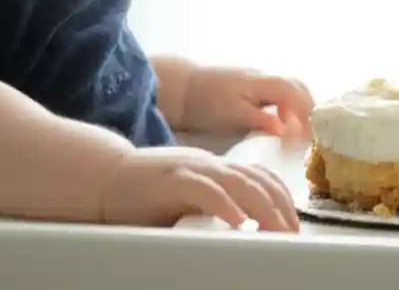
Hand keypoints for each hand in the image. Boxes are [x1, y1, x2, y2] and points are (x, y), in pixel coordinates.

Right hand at [100, 146, 298, 230]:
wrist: (104, 177)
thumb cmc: (146, 193)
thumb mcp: (188, 196)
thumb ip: (214, 204)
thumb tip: (245, 228)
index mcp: (216, 167)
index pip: (260, 176)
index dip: (282, 199)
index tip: (294, 224)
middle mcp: (209, 165)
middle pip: (258, 181)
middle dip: (281, 208)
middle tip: (293, 235)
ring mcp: (192, 170)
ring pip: (240, 184)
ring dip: (264, 209)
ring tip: (278, 232)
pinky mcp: (173, 180)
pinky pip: (206, 191)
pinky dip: (226, 206)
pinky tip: (239, 222)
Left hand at [182, 67, 314, 137]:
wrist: (181, 87)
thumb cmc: (207, 102)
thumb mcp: (234, 115)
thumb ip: (262, 121)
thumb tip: (287, 130)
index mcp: (267, 82)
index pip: (298, 96)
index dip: (307, 117)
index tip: (307, 139)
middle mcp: (268, 76)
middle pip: (300, 89)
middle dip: (309, 112)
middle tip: (309, 137)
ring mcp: (260, 79)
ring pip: (291, 90)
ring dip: (299, 109)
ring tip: (297, 134)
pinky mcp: (253, 85)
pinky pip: (280, 93)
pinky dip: (288, 107)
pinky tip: (281, 124)